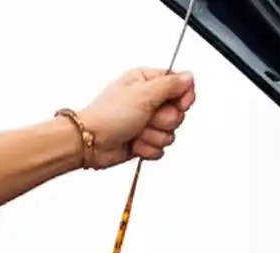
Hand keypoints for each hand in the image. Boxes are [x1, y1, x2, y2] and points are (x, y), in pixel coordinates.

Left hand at [79, 68, 197, 168]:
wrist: (91, 142)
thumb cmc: (108, 115)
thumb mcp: (143, 93)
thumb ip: (170, 84)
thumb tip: (189, 76)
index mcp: (147, 82)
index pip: (180, 85)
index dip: (183, 96)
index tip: (177, 103)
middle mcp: (148, 101)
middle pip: (178, 112)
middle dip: (164, 120)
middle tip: (147, 117)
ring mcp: (147, 122)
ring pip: (170, 133)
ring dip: (154, 136)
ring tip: (136, 131)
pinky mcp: (145, 141)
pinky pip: (161, 148)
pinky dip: (148, 148)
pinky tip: (134, 142)